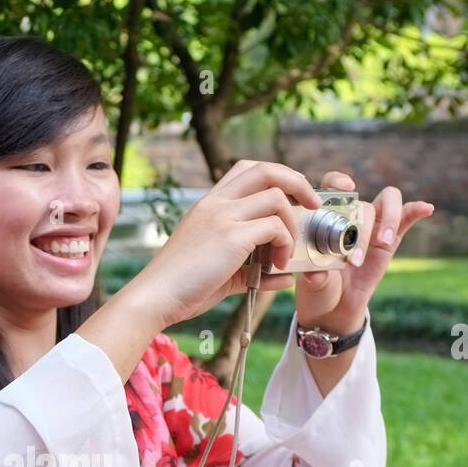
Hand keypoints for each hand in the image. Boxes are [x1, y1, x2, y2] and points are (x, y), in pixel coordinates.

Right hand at [136, 158, 322, 329]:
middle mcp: (216, 203)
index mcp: (209, 205)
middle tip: (312, 205)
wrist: (155, 297)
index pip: (248, 169)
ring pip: (277, 197)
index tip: (294, 198)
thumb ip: (252, 270)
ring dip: (291, 225)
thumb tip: (286, 277)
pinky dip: (285, 245)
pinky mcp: (231, 236)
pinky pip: (274, 227)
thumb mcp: (221, 271)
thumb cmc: (182, 288)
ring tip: (286, 254)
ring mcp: (223, 216)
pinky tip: (278, 268)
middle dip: (299, 183)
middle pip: (267, 170)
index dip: (278, 177)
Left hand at [294, 171, 434, 331]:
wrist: (334, 308)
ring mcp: (372, 226)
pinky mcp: (390, 239)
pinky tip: (426, 209)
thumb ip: (315, 277)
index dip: (339, 182)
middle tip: (354, 260)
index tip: (346, 189)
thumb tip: (317, 274)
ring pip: (387, 202)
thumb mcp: (312, 285)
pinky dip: (416, 210)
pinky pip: (407, 218)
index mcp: (326, 218)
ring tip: (383, 243)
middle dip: (361, 232)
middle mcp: (350, 216)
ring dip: (389, 219)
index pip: (332, 187)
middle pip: (363, 204)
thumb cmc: (319, 289)